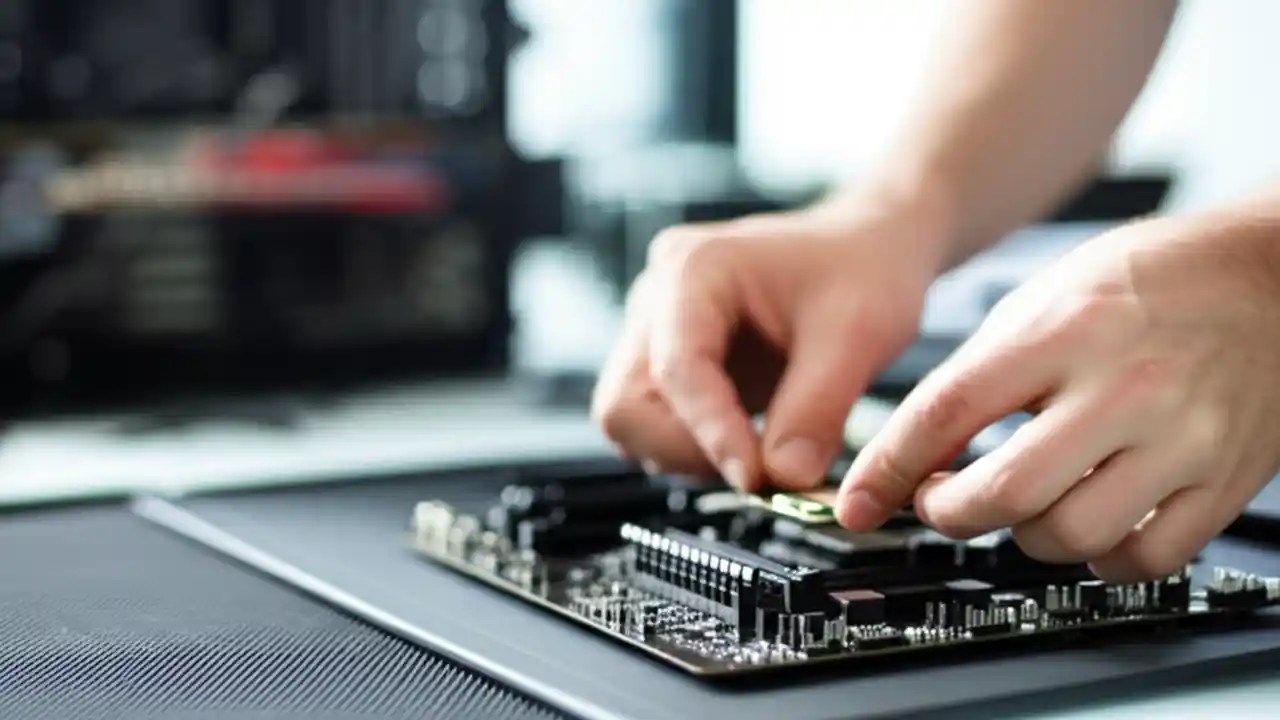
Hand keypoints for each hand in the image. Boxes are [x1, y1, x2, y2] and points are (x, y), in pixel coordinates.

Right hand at [591, 195, 947, 491]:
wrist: (863, 250)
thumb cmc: (860, 267)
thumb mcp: (857, 335)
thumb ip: (817, 409)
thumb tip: (785, 478)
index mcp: (695, 268)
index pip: (677, 367)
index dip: (711, 432)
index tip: (755, 477)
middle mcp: (658, 297)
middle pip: (625, 403)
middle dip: (685, 449)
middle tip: (756, 471)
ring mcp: (657, 331)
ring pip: (631, 420)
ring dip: (689, 454)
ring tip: (762, 455)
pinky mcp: (670, 361)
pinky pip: (657, 422)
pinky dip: (697, 448)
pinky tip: (750, 444)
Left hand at [838, 211, 1279, 580]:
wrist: (1268, 276)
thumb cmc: (1150, 281)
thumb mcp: (1043, 298)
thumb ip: (978, 374)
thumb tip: (917, 451)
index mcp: (1066, 330)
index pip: (948, 410)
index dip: (888, 466)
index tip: (860, 502)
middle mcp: (1124, 387)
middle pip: (1005, 490)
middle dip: (947, 512)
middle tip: (939, 504)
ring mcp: (1181, 440)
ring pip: (1070, 535)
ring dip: (1022, 538)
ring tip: (1019, 507)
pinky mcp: (1222, 481)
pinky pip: (1144, 558)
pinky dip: (1099, 561)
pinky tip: (1086, 527)